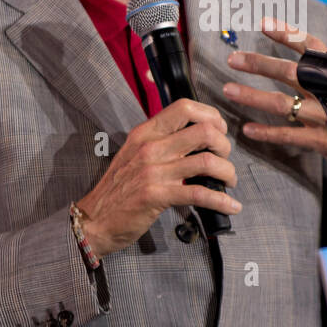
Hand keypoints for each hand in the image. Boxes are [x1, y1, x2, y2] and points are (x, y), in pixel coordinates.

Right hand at [76, 99, 241, 257]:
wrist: (94, 219)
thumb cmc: (118, 189)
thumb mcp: (134, 154)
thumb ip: (160, 142)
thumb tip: (194, 138)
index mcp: (146, 132)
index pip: (185, 108)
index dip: (211, 116)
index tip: (220, 131)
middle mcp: (150, 147)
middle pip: (204, 132)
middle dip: (225, 146)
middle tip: (225, 160)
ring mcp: (153, 171)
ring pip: (207, 161)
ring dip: (227, 172)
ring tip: (228, 182)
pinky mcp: (157, 196)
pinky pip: (200, 193)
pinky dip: (222, 201)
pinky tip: (231, 206)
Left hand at [223, 13, 326, 218]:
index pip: (312, 48)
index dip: (288, 34)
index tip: (264, 24)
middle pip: (290, 73)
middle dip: (259, 64)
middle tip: (233, 59)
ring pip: (283, 104)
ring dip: (253, 96)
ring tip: (227, 90)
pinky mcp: (324, 143)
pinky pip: (289, 136)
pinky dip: (268, 133)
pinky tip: (247, 129)